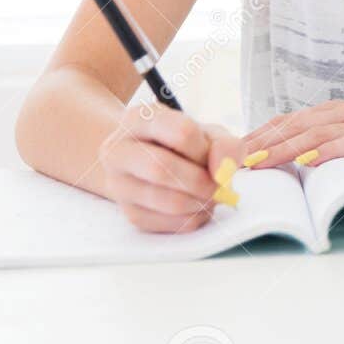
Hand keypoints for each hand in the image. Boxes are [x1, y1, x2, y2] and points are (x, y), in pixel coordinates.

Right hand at [98, 103, 245, 232]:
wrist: (150, 161)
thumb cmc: (183, 145)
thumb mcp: (207, 133)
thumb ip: (224, 146)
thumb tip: (222, 172)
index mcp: (140, 119)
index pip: (181, 132)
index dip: (206, 150)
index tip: (214, 159)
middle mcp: (118, 150)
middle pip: (162, 169)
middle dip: (202, 182)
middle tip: (219, 186)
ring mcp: (118, 184)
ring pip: (166, 201)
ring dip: (201, 203)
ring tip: (210, 196)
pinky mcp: (128, 212)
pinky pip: (166, 224)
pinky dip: (193, 218)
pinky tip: (197, 207)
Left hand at [243, 100, 343, 172]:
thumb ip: (342, 145)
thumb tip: (310, 162)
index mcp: (343, 112)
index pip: (292, 121)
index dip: (262, 135)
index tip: (236, 150)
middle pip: (294, 125)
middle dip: (260, 142)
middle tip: (231, 159)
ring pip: (312, 133)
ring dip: (280, 148)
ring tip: (254, 162)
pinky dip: (321, 151)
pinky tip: (303, 161)